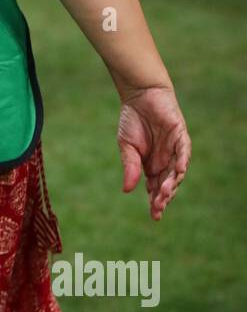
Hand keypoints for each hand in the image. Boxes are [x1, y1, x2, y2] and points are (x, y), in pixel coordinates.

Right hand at [117, 87, 190, 220]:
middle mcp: (166, 160)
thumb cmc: (132, 120)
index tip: (155, 216)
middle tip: (158, 207)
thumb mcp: (127, 147)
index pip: (155, 188)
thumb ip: (130, 167)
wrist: (139, 95)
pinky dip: (182, 161)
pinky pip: (184, 151)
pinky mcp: (180, 135)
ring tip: (164, 194)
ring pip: (177, 172)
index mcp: (152, 166)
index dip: (156, 202)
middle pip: (168, 184)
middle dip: (164, 197)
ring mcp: (174, 149)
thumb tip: (127, 190)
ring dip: (171, 183)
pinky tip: (178, 171)